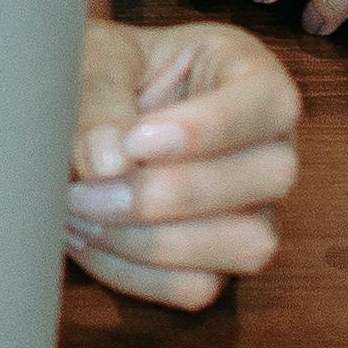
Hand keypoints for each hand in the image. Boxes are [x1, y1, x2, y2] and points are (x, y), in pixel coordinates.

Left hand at [64, 19, 299, 308]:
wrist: (76, 117)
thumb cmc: (101, 74)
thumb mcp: (95, 60)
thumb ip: (100, 99)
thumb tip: (108, 165)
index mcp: (250, 74)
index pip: (269, 101)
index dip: (209, 128)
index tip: (134, 141)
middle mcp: (270, 144)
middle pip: (272, 176)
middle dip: (170, 193)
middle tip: (86, 188)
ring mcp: (256, 209)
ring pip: (248, 244)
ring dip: (153, 241)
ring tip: (78, 213)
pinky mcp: (221, 259)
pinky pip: (199, 286)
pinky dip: (135, 273)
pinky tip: (85, 240)